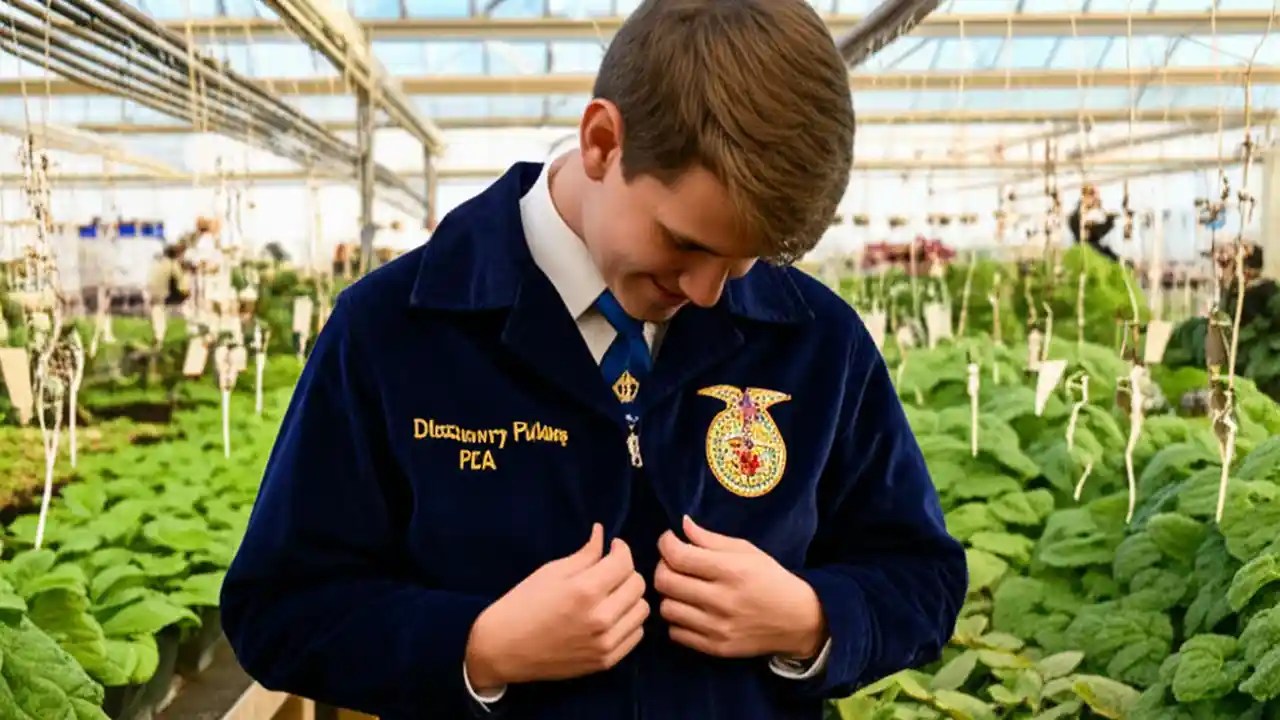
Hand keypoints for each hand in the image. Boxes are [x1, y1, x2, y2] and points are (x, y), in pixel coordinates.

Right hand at [465, 524, 648, 690]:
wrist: (503, 649)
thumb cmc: (522, 604)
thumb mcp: (551, 572)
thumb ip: (584, 554)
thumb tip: (603, 534)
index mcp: (584, 591)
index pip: (624, 562)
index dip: (621, 549)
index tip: (612, 547)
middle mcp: (600, 618)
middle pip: (637, 584)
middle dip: (626, 571)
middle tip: (609, 571)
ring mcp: (605, 643)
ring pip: (642, 610)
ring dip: (630, 597)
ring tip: (612, 594)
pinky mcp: (606, 662)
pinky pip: (636, 634)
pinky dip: (628, 621)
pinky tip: (611, 615)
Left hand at [655, 516, 825, 659]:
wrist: (798, 620)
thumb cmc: (771, 578)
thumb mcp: (747, 551)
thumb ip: (710, 539)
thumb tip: (681, 525)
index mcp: (731, 571)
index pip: (678, 556)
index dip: (665, 543)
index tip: (669, 540)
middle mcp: (722, 600)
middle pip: (665, 582)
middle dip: (663, 567)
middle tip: (674, 563)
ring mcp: (717, 628)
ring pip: (667, 609)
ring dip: (670, 595)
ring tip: (683, 589)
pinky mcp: (716, 648)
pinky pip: (676, 633)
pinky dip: (678, 620)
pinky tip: (690, 610)